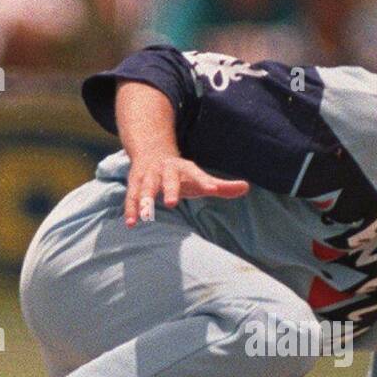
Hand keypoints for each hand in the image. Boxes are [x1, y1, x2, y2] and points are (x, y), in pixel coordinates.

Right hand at [125, 153, 249, 226]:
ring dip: (144, 201)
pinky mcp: (135, 184)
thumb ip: (222, 186)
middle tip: (172, 204)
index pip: (197, 174)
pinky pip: (131, 197)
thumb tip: (246, 187)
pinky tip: (131, 224)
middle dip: (169, 190)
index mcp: (185, 168)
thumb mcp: (200, 178)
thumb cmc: (181, 173)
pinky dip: (131, 210)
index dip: (205, 181)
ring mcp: (149, 176)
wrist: (151, 152)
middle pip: (168, 179)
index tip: (213, 190)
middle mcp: (166, 169)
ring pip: (146, 188)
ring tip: (145, 217)